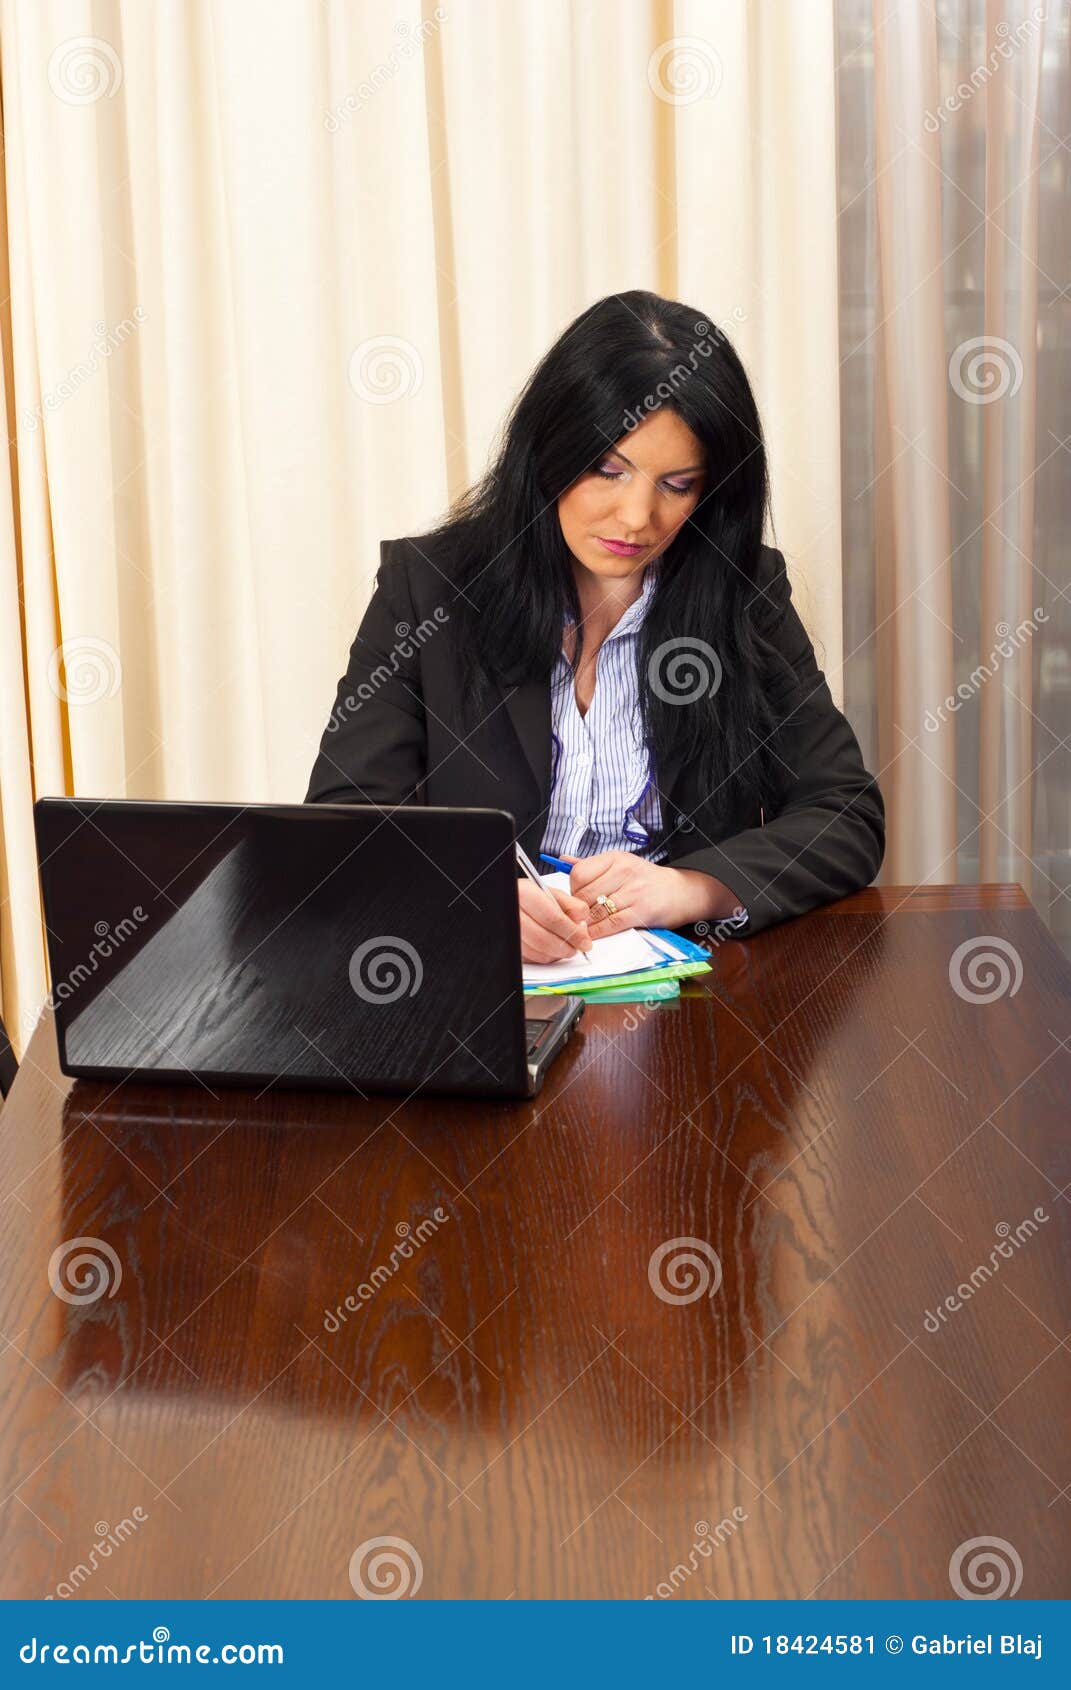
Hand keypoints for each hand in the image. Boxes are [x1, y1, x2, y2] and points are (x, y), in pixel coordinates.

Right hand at [517, 880, 593, 963]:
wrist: (510, 899)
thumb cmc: (530, 895)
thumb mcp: (550, 893)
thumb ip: (570, 905)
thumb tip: (582, 923)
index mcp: (525, 894)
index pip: (553, 919)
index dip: (572, 933)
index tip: (585, 941)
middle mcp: (513, 913)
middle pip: (544, 939)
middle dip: (566, 948)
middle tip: (577, 948)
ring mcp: (510, 931)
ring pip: (537, 952)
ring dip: (557, 954)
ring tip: (566, 947)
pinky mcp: (511, 945)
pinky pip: (531, 958)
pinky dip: (546, 956)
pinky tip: (552, 949)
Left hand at [557, 851, 743, 936]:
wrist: (682, 892)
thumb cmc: (647, 880)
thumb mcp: (620, 864)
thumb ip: (592, 865)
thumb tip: (563, 861)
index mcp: (616, 858)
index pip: (579, 873)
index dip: (572, 889)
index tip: (575, 898)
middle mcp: (624, 871)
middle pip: (585, 894)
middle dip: (578, 909)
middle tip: (578, 917)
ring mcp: (634, 891)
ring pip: (596, 910)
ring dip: (586, 923)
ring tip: (583, 927)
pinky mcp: (641, 911)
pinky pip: (610, 924)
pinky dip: (598, 932)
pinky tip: (594, 935)